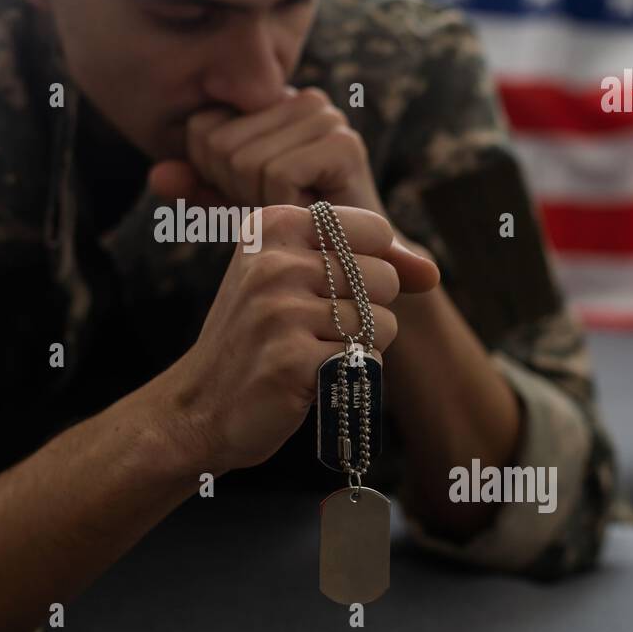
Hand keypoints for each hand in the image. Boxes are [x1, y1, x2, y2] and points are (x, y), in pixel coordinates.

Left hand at [148, 87, 387, 214]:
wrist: (356, 266)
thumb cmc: (296, 231)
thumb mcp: (234, 205)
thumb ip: (196, 186)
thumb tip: (156, 178)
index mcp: (274, 103)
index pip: (202, 128)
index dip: (213, 175)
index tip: (252, 195)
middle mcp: (302, 99)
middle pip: (219, 145)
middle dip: (235, 191)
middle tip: (278, 207)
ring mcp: (327, 118)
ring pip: (244, 161)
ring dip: (262, 203)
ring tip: (296, 209)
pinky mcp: (345, 144)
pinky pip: (276, 176)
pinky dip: (285, 207)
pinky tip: (311, 213)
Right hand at [158, 203, 439, 473]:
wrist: (200, 405)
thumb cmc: (257, 338)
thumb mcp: (294, 278)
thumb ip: (365, 261)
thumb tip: (432, 271)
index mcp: (273, 225)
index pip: (373, 229)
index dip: (368, 267)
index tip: (325, 290)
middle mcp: (275, 261)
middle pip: (384, 277)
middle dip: (366, 312)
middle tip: (314, 330)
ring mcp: (282, 311)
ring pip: (381, 323)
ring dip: (359, 348)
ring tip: (310, 354)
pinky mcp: (292, 359)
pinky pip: (367, 361)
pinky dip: (350, 377)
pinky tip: (308, 378)